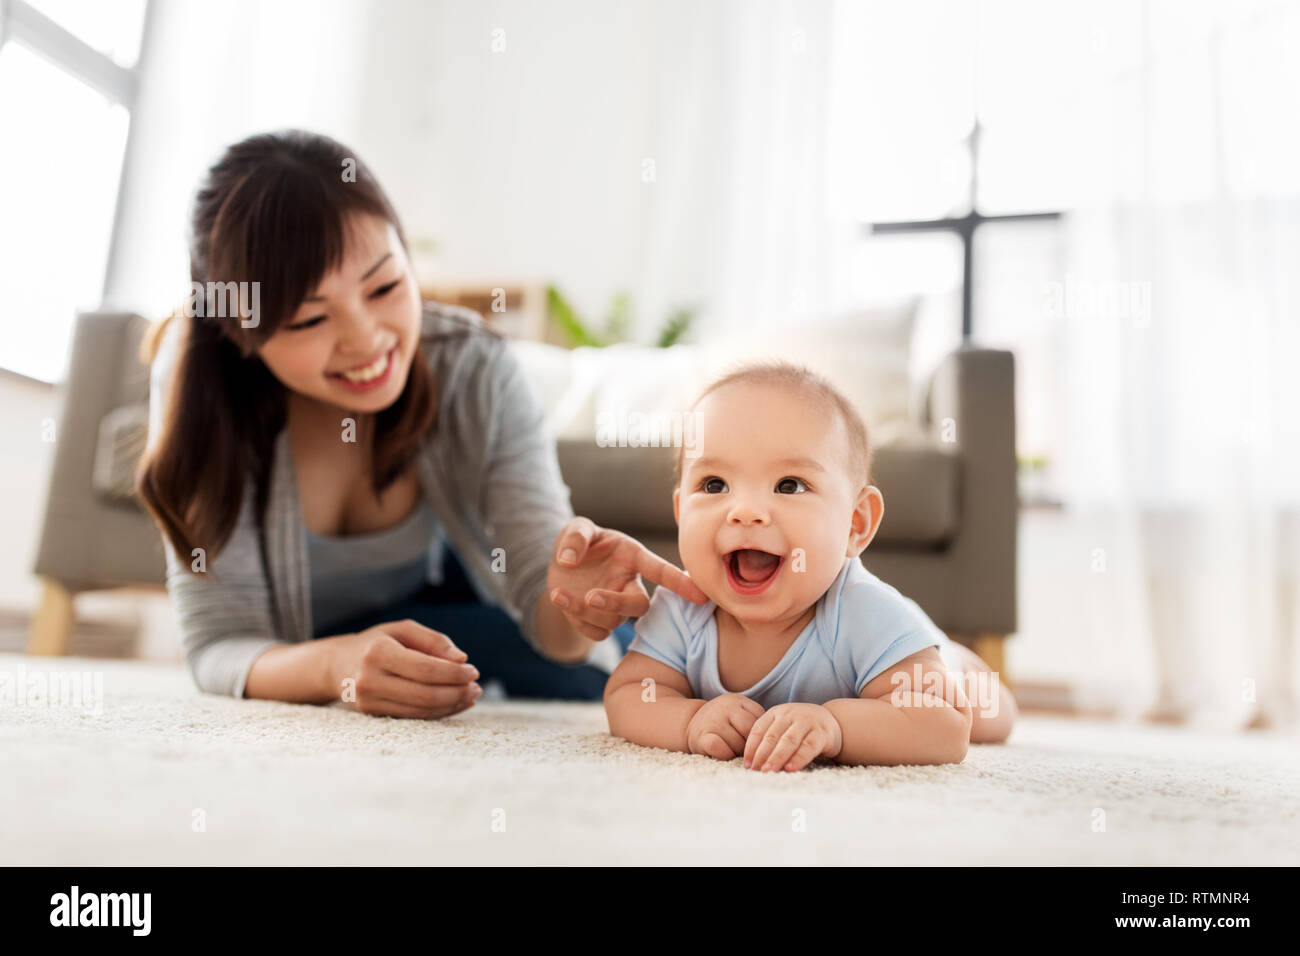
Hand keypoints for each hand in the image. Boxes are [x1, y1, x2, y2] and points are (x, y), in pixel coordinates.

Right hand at [327, 619, 482, 718]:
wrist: (337, 665)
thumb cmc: (377, 642)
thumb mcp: (403, 630)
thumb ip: (434, 641)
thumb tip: (461, 660)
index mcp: (378, 652)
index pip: (425, 669)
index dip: (453, 673)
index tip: (473, 671)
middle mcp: (370, 679)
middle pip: (424, 694)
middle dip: (456, 692)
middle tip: (476, 686)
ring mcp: (369, 700)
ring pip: (420, 710)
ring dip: (451, 705)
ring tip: (470, 695)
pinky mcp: (372, 714)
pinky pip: (412, 717)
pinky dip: (438, 712)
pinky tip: (455, 704)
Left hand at [547, 516, 708, 640]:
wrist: (562, 564)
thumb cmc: (579, 541)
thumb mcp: (576, 528)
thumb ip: (575, 537)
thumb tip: (568, 560)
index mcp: (633, 557)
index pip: (660, 570)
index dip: (679, 582)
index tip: (700, 595)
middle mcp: (629, 584)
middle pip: (639, 605)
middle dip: (616, 604)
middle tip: (590, 597)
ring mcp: (615, 605)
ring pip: (612, 622)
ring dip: (584, 611)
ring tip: (558, 593)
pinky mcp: (599, 621)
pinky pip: (597, 634)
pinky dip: (578, 622)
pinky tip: (561, 600)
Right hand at [686, 693, 765, 759]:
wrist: (690, 723)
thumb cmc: (722, 723)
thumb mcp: (738, 713)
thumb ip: (755, 720)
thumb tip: (776, 742)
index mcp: (738, 700)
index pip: (760, 720)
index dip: (761, 734)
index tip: (755, 740)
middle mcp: (725, 707)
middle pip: (751, 732)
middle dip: (751, 745)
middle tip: (745, 749)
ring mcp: (713, 721)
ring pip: (738, 744)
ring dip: (738, 752)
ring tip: (732, 749)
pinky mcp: (702, 737)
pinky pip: (722, 750)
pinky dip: (726, 755)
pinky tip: (723, 753)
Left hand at [744, 703, 842, 771]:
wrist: (831, 720)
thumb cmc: (800, 728)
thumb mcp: (783, 727)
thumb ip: (769, 739)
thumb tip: (752, 764)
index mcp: (776, 712)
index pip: (759, 729)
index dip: (751, 748)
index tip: (747, 765)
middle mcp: (790, 714)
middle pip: (772, 736)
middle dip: (762, 755)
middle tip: (755, 770)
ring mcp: (806, 722)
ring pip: (789, 741)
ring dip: (777, 757)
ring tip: (768, 771)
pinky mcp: (822, 733)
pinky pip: (808, 747)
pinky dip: (798, 758)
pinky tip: (790, 768)